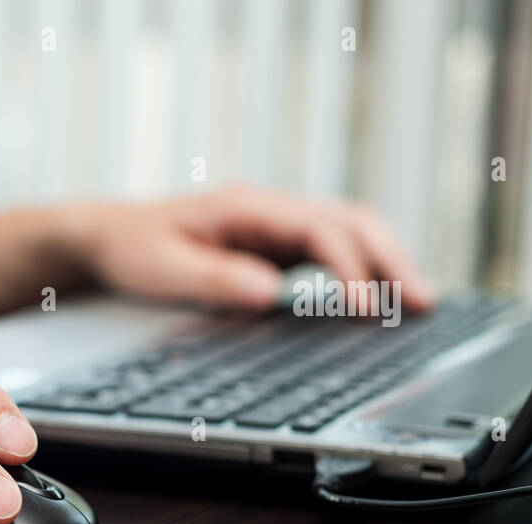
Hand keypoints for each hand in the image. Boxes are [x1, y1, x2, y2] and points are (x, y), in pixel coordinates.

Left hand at [68, 185, 435, 312]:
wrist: (105, 236)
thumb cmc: (131, 248)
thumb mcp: (163, 269)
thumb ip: (214, 280)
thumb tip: (269, 293)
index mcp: (247, 208)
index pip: (320, 230)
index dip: (350, 269)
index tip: (368, 306)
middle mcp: (269, 211)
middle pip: (351, 223)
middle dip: (391, 260)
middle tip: (425, 302)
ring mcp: (274, 227)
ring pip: (349, 234)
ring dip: (385, 264)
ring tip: (419, 303)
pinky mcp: (272, 247)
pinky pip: (329, 252)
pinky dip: (361, 272)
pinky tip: (378, 300)